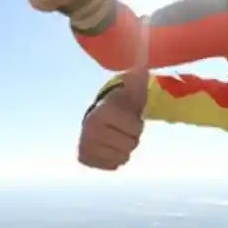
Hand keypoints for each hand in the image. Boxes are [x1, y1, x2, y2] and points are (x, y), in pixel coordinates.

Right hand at [77, 23, 148, 169]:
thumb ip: (139, 76)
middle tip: (122, 127)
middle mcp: (89, 129)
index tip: (127, 115)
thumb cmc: (121, 103)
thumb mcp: (131, 88)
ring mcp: (84, 144)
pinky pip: (113, 165)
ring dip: (124, 148)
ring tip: (116, 135)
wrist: (98, 116)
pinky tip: (109, 146)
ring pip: (123, 158)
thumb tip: (144, 61)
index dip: (136, 123)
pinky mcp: (83, 157)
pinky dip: (115, 158)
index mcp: (102, 112)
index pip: (135, 129)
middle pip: (130, 145)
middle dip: (131, 136)